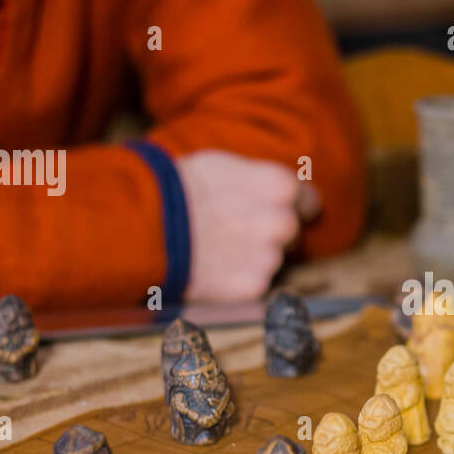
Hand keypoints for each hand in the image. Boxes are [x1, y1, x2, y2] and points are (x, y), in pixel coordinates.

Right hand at [176, 150, 320, 301]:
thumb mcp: (225, 166)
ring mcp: (270, 257)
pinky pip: (257, 284)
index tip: (279, 211)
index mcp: (281, 186)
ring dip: (255, 257)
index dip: (294, 207)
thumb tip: (283, 193)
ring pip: (274, 259)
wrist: (144, 225)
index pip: (308, 202)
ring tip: (219, 248)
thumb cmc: (179, 188)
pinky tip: (215, 268)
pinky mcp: (254, 287)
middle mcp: (283, 223)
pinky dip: (239, 280)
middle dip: (272, 233)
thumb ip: (260, 182)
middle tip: (237, 231)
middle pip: (291, 232)